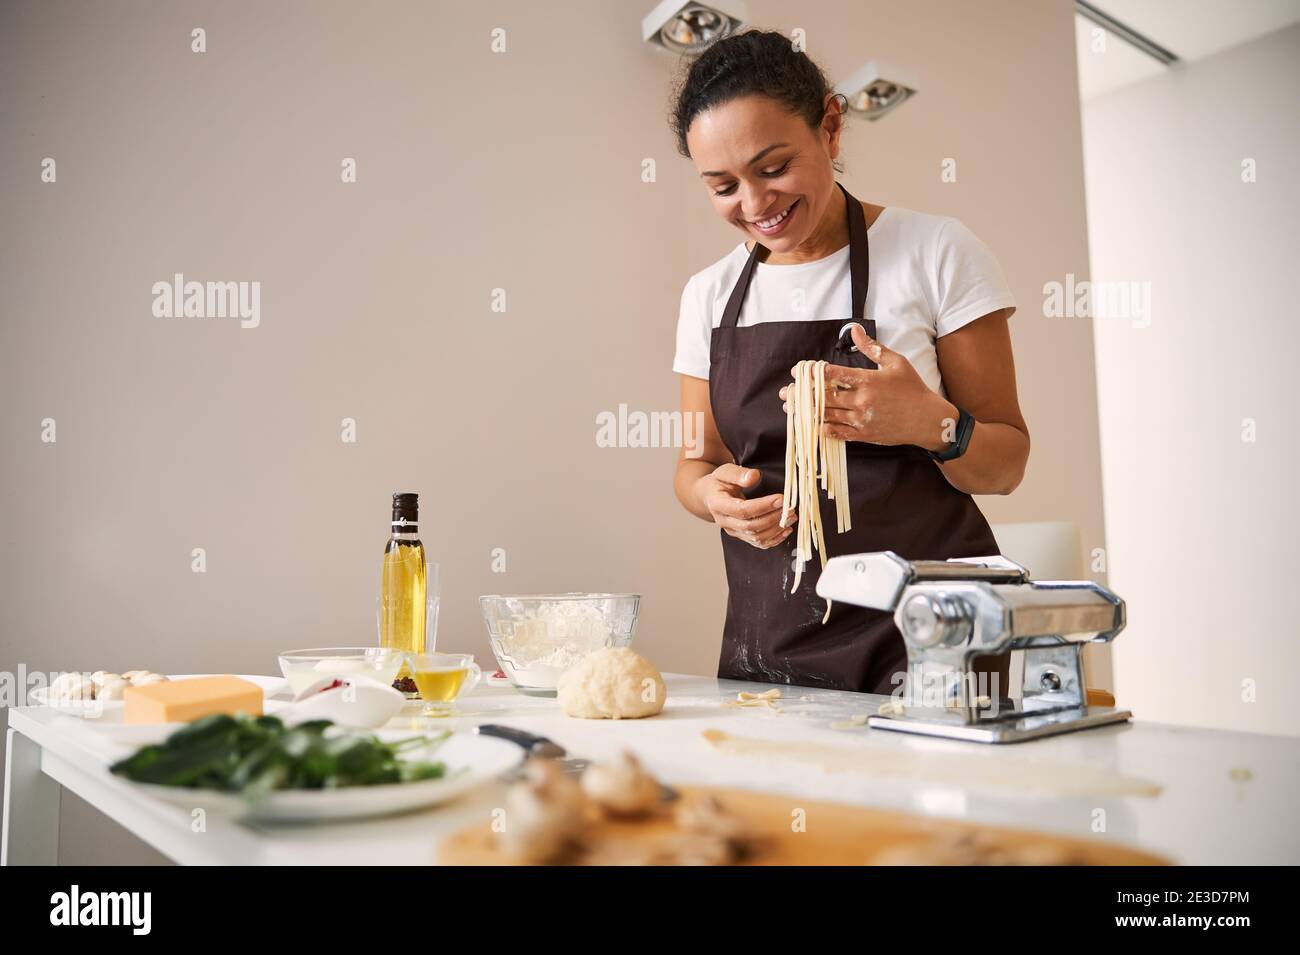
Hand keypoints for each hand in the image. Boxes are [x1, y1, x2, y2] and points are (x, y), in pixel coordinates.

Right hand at [695, 464, 794, 549]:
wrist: (709, 495)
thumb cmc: (718, 482)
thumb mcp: (725, 471)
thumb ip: (739, 474)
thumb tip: (754, 476)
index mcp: (718, 505)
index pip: (743, 510)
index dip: (764, 506)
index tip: (782, 499)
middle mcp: (724, 522)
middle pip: (751, 526)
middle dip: (773, 518)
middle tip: (790, 508)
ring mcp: (733, 531)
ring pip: (756, 537)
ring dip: (776, 529)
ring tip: (792, 517)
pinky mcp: (741, 536)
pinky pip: (758, 543)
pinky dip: (774, 539)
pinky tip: (786, 530)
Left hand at [778, 324, 955, 450]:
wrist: (927, 420)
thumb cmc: (912, 388)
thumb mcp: (896, 362)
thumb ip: (872, 347)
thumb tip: (854, 330)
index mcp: (868, 380)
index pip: (832, 375)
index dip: (812, 373)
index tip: (798, 371)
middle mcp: (862, 401)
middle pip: (824, 397)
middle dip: (802, 394)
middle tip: (786, 392)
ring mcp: (862, 420)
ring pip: (827, 416)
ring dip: (807, 412)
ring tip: (791, 409)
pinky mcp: (864, 434)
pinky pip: (837, 433)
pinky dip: (822, 429)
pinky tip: (811, 424)